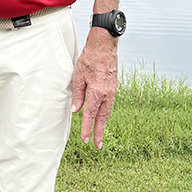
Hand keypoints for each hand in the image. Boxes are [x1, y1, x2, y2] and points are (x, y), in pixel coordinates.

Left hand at [72, 28, 119, 146]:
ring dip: (103, 123)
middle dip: (99, 132)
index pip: (90, 115)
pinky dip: (105, 112)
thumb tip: (76, 110)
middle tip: (96, 145)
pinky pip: (110, 103)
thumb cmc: (89, 59)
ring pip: (108, 111)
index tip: (85, 139)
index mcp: (97, 92)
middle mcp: (108, 93)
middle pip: (103, 117)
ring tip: (99, 134)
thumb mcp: (78, 76)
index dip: (87, 128)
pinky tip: (102, 116)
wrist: (104, 45)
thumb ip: (78, 95)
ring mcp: (113, 90)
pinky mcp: (114, 86)